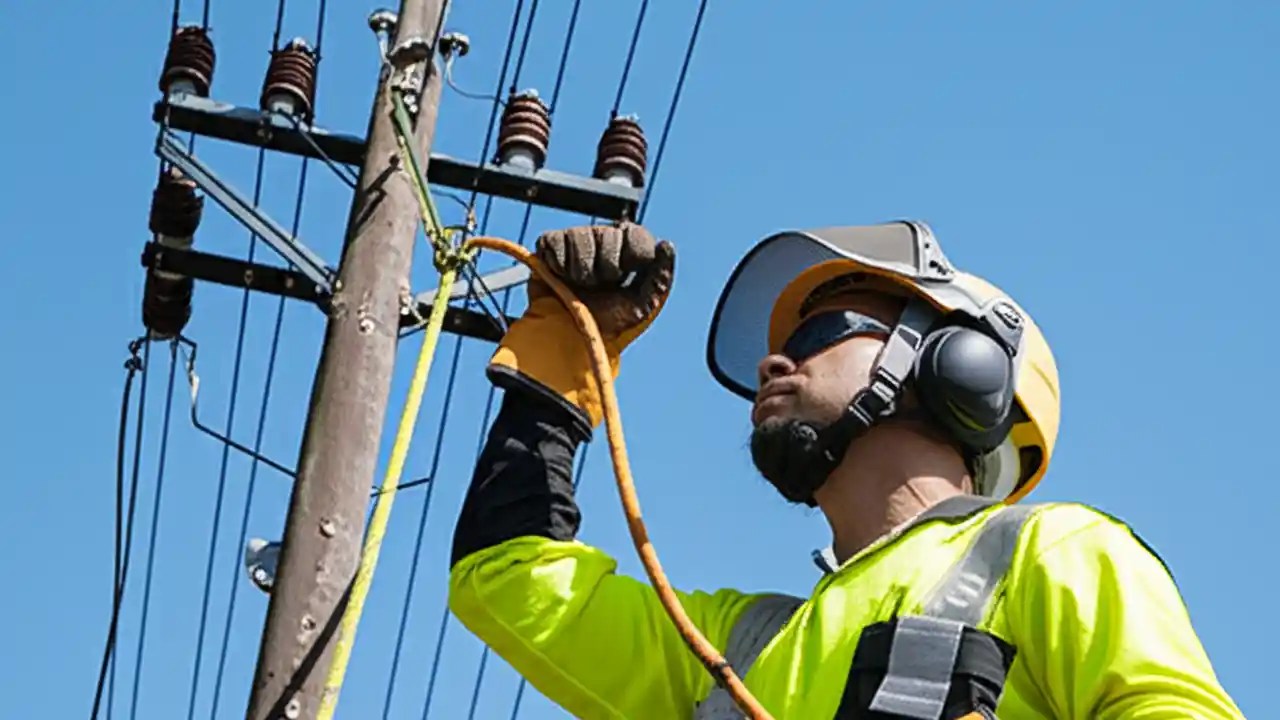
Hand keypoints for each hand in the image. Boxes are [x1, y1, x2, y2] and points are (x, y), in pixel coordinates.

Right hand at [530, 222, 675, 341]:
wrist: (570, 339)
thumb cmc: (610, 325)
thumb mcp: (644, 305)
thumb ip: (660, 277)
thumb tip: (665, 245)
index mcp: (628, 253)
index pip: (635, 234)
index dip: (632, 253)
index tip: (626, 275)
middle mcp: (603, 242)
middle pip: (607, 234)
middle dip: (606, 266)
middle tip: (601, 286)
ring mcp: (575, 243)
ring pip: (580, 236)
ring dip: (581, 268)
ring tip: (580, 285)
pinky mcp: (549, 247)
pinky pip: (555, 241)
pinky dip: (559, 263)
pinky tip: (562, 277)